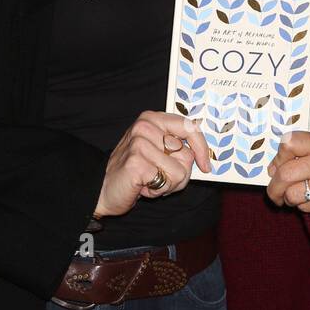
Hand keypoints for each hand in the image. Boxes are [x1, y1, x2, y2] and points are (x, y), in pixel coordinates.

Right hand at [95, 111, 211, 218]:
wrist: (103, 189)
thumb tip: (204, 156)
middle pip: (187, 155)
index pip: (188, 127)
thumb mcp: (158, 153)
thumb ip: (177, 148)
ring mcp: (139, 143)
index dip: (202, 147)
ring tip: (149, 180)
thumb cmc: (135, 172)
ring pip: (179, 171)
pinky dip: (158, 190)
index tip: (206, 165)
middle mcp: (145, 127)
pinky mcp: (137, 161)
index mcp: (152, 119)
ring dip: (168, 184)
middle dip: (179, 174)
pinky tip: (143, 186)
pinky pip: (167, 181)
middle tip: (159, 177)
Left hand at [266, 130, 309, 217]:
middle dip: (274, 187)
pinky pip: (305, 208)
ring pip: (292, 195)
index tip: (277, 165)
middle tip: (274, 192)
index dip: (278, 157)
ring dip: (288, 199)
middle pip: (285, 174)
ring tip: (293, 197)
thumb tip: (273, 169)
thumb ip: (303, 152)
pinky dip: (303, 207)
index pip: (289, 144)